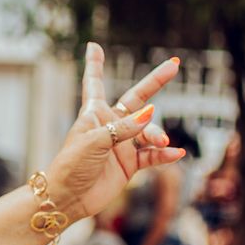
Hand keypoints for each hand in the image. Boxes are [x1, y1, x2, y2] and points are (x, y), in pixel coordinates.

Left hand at [47, 43, 183, 219]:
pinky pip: (153, 155)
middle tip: (174, 64)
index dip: (94, 65)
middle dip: (155, 82)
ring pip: (149, 130)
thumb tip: (151, 112)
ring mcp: (122, 144)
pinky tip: (175, 153)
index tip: (92, 45)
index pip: (94, 83)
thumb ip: (122, 128)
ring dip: (157, 134)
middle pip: (137, 99)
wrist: (68, 198)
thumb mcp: (93, 143)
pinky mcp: (130, 164)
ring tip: (161, 142)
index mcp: (93, 114)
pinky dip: (165, 154)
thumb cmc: (71, 166)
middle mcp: (110, 126)